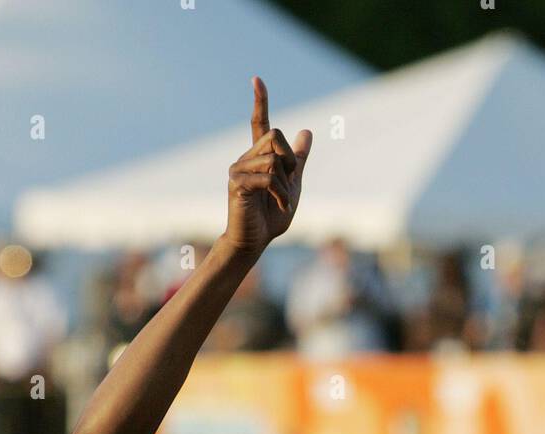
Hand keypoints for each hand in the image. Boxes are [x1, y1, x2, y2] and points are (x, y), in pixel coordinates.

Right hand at [224, 75, 311, 255]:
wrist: (254, 242)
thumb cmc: (271, 218)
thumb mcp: (292, 185)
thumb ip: (299, 160)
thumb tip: (307, 131)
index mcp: (259, 157)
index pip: (259, 123)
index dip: (260, 102)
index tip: (257, 79)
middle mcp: (246, 158)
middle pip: (275, 136)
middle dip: (290, 159)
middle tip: (289, 184)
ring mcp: (238, 169)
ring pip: (274, 158)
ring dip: (286, 183)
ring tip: (281, 200)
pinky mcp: (237, 182)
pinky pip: (268, 176)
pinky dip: (281, 193)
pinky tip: (282, 205)